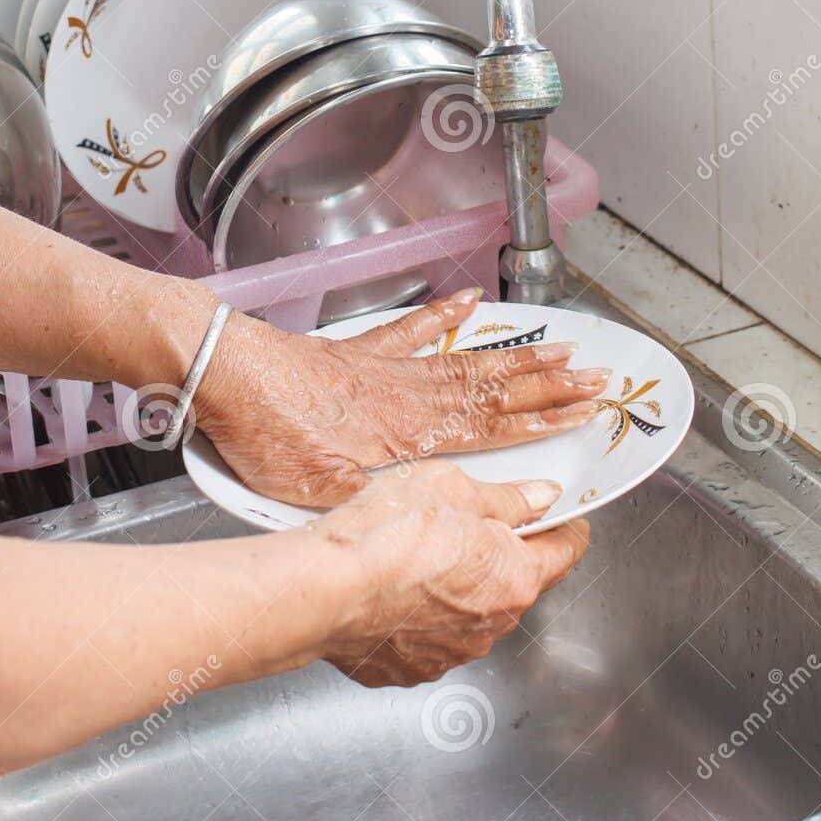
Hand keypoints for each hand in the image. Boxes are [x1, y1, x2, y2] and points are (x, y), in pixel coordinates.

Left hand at [197, 287, 607, 506]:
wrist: (225, 377)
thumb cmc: (268, 440)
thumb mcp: (325, 496)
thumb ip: (383, 505)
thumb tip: (431, 517)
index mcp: (410, 434)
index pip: (492, 427)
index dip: (542, 423)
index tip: (586, 413)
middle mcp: (409, 394)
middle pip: (493, 389)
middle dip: (548, 387)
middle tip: (596, 378)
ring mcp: (385, 367)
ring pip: (465, 359)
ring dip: (515, 356)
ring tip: (559, 346)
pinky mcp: (356, 351)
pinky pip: (410, 329)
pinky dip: (443, 316)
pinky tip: (469, 303)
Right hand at [311, 465, 589, 686]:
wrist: (324, 589)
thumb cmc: (385, 536)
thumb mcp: (452, 488)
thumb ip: (506, 498)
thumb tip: (539, 498)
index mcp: (516, 577)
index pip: (566, 550)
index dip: (564, 526)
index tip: (560, 517)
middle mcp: (492, 625)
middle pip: (516, 584)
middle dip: (500, 557)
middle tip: (465, 524)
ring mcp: (451, 654)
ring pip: (471, 614)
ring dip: (457, 589)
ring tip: (416, 556)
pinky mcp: (411, 669)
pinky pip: (428, 637)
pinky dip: (418, 616)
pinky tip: (392, 590)